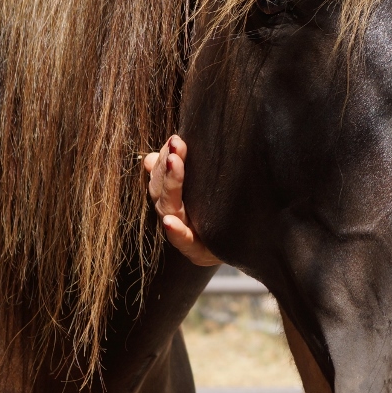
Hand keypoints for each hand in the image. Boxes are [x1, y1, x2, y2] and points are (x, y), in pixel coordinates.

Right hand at [145, 135, 222, 266]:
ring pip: (168, 208)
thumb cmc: (217, 216)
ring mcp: (184, 234)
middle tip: (176, 145)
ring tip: (174, 163)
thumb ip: (177, 174)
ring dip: (170, 185)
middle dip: (167, 167)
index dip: (164, 159)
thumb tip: (150, 158)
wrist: (241, 247)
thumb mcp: (200, 193)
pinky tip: (169, 222)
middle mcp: (175, 216)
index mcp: (173, 201)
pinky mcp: (197, 252)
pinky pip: (184, 242)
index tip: (174, 140)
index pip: (160, 178)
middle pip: (161, 191)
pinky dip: (176, 232)